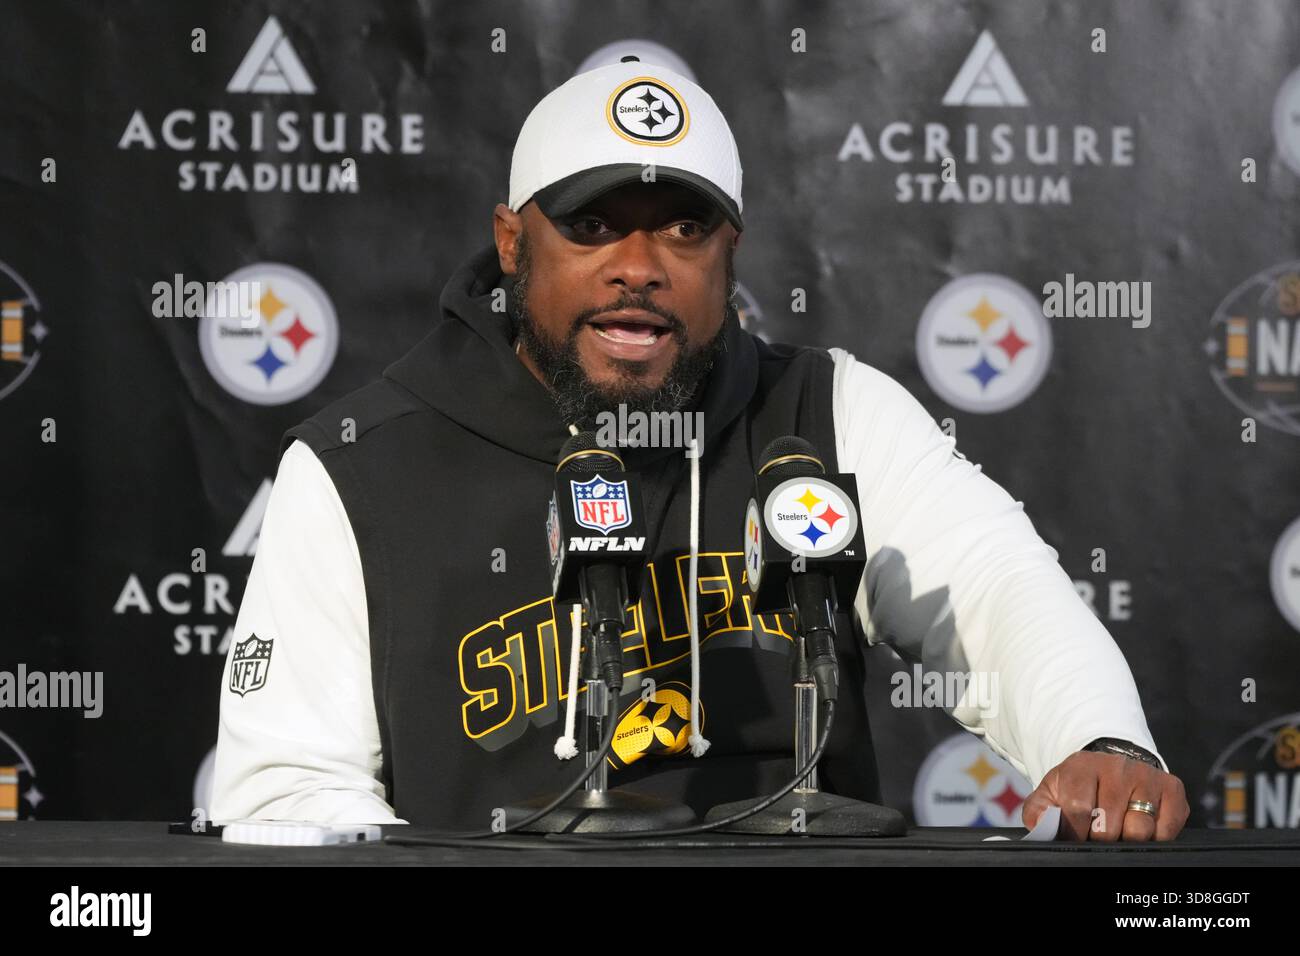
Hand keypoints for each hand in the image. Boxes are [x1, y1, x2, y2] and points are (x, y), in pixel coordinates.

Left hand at [1021, 750, 1189, 840]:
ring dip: (1127, 839)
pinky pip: (1167, 830)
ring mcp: (1147, 776)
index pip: (1078, 808)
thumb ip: (1038, 809)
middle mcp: (1117, 767)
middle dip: (1100, 838)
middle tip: (1096, 834)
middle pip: (1109, 825)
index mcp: (1083, 766)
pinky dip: (1155, 837)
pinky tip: (1141, 826)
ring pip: (1139, 830)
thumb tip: (1044, 824)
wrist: (1111, 767)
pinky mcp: (1172, 788)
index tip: (1075, 837)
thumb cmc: (1078, 787)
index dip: (1075, 831)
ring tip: (1118, 831)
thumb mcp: (1051, 792)